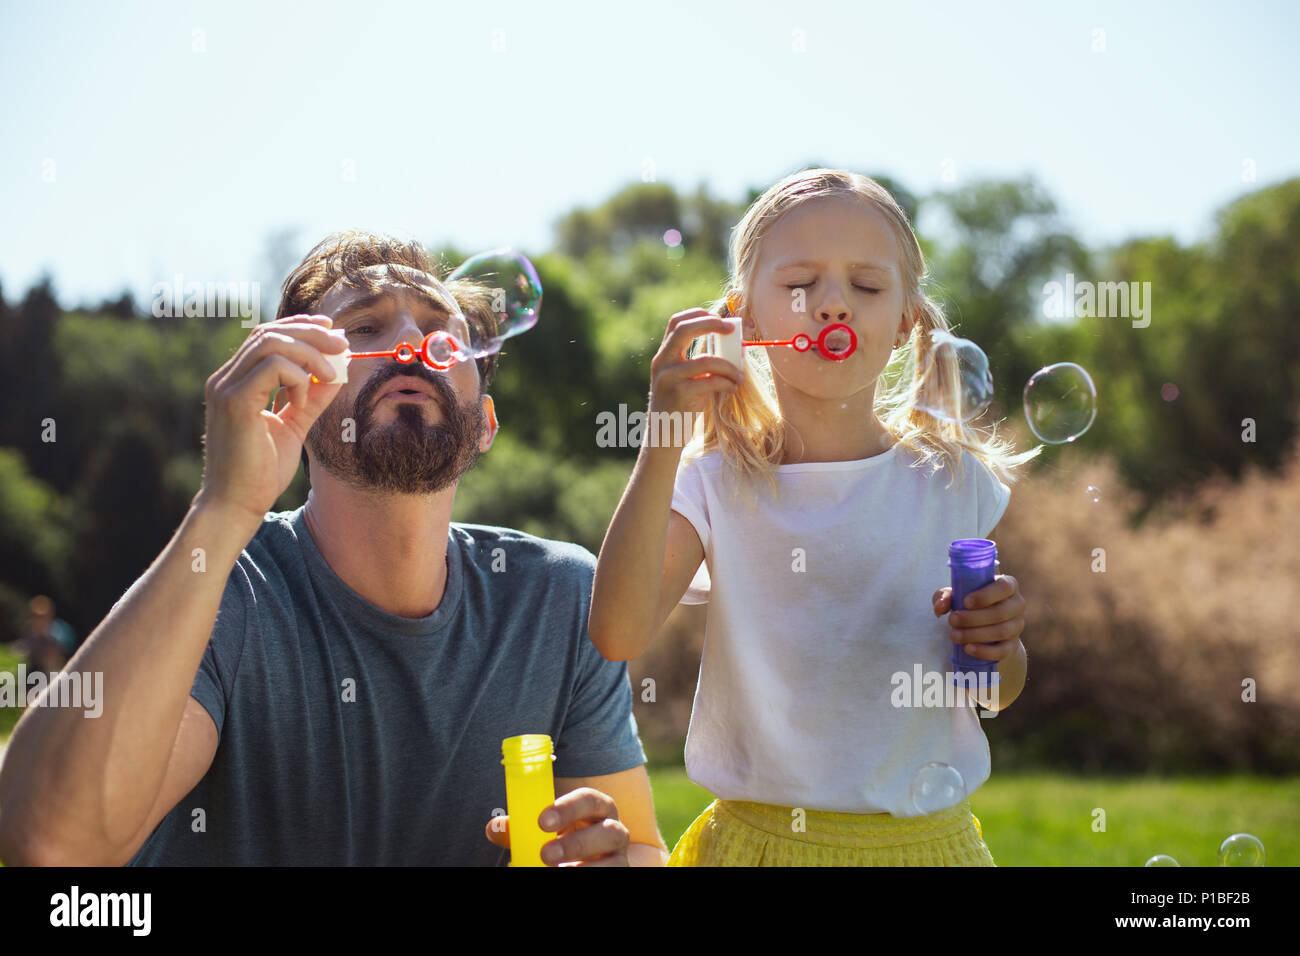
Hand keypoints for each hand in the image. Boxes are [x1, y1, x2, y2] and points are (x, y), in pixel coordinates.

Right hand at [196, 315, 347, 528]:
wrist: (239, 503)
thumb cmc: (262, 469)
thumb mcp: (296, 424)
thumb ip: (313, 397)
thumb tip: (338, 371)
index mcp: (236, 381)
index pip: (266, 336)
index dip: (300, 327)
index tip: (332, 331)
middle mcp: (225, 379)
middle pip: (268, 333)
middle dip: (311, 333)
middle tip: (342, 345)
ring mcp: (225, 388)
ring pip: (270, 344)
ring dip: (309, 354)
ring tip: (329, 375)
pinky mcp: (234, 401)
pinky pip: (272, 367)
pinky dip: (297, 377)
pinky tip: (302, 401)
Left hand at [484, 787, 630, 866]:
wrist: (589, 861)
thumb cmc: (564, 839)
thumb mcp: (545, 831)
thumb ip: (521, 829)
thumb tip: (495, 827)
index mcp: (597, 808)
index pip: (589, 799)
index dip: (568, 808)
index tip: (542, 822)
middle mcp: (614, 829)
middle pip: (609, 830)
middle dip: (576, 843)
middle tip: (545, 854)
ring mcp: (619, 857)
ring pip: (614, 861)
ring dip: (586, 868)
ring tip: (555, 871)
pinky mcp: (620, 873)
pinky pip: (612, 875)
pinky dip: (589, 875)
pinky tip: (568, 875)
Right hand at [649, 309, 741, 416]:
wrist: (663, 438)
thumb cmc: (680, 407)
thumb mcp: (685, 380)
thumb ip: (700, 364)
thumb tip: (733, 347)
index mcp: (663, 356)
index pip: (676, 322)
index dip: (698, 314)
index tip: (720, 319)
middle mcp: (662, 363)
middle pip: (685, 329)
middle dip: (711, 324)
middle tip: (732, 330)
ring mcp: (668, 378)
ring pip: (706, 360)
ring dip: (729, 366)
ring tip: (739, 376)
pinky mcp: (679, 395)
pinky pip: (710, 381)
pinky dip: (727, 383)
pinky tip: (732, 388)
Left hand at [932, 574, 1025, 660]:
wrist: (983, 625)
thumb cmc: (969, 603)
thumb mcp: (956, 595)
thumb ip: (945, 596)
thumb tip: (940, 608)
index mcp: (1008, 585)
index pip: (1004, 587)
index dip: (986, 595)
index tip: (965, 602)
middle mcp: (1017, 604)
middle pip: (1000, 612)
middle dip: (973, 618)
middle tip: (952, 620)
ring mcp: (1017, 625)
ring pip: (1001, 631)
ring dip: (975, 634)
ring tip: (954, 635)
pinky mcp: (1013, 644)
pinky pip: (1003, 650)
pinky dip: (984, 651)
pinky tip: (967, 649)